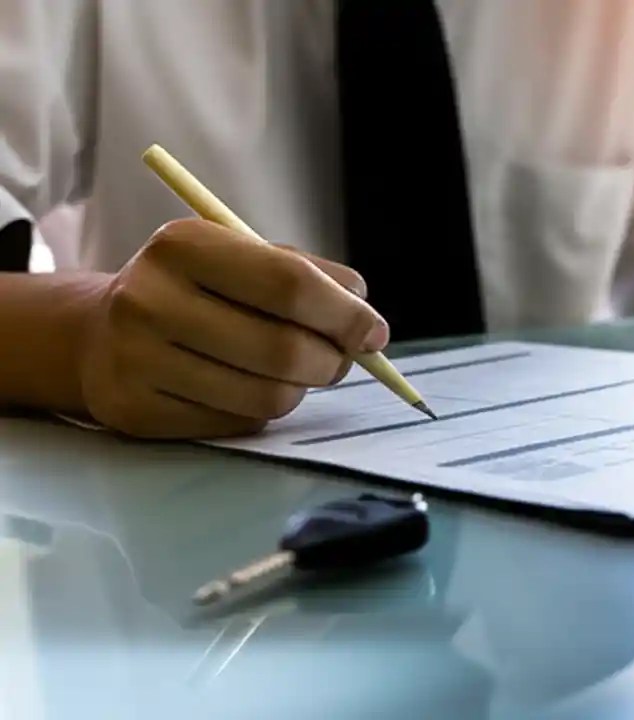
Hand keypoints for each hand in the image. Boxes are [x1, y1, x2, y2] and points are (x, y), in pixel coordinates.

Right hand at [79, 219, 387, 437]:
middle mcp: (150, 300)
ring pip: (268, 395)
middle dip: (333, 360)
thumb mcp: (240, 257)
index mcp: (183, 245)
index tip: (375, 332)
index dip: (346, 314)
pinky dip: (263, 408)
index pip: (290, 284)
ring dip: (301, 387)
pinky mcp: (138, 412)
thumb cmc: (195, 290)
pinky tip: (247, 386)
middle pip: (283, 348)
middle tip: (344, 359)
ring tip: (296, 371)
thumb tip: (367, 321)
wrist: (98, 334)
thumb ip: (309, 277)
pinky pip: (239, 422)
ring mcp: (137, 360)